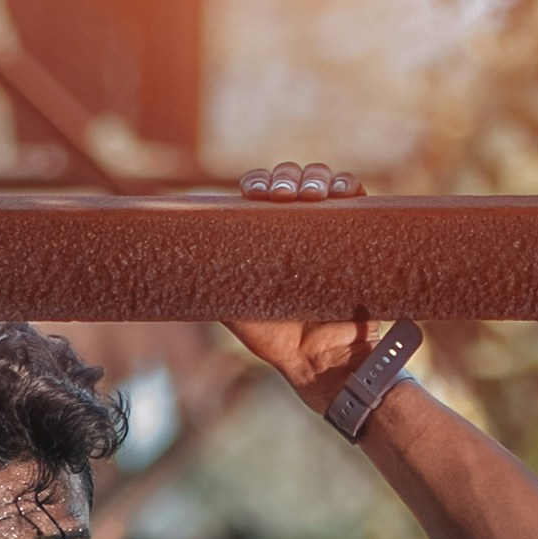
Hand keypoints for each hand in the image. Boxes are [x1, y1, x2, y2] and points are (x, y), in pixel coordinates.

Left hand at [225, 162, 392, 414]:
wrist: (318, 360)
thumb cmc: (275, 336)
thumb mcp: (232, 304)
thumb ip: (212, 279)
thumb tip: (175, 255)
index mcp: (270, 232)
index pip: (263, 191)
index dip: (257, 183)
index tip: (252, 194)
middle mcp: (301, 224)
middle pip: (292, 179)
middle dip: (285, 178)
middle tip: (279, 196)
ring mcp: (332, 226)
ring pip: (324, 181)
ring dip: (314, 178)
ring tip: (308, 195)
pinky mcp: (362, 234)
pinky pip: (358, 198)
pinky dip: (347, 186)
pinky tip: (338, 192)